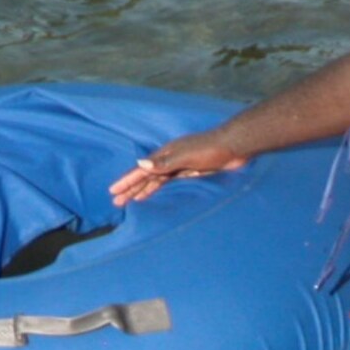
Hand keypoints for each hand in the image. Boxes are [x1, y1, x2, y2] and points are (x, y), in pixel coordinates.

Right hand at [108, 131, 247, 204]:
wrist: (235, 146)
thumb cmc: (211, 149)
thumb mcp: (186, 156)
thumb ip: (164, 163)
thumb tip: (140, 165)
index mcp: (166, 155)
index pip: (141, 171)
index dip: (127, 181)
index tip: (113, 191)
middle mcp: (170, 160)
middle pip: (146, 177)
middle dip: (131, 189)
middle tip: (117, 202)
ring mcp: (180, 166)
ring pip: (157, 181)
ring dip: (144, 191)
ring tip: (132, 201)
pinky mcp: (192, 172)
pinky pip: (170, 183)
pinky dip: (160, 190)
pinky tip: (155, 195)